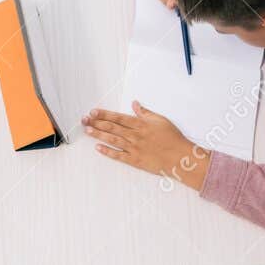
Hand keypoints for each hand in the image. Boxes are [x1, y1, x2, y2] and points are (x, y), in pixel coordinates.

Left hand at [82, 102, 209, 188]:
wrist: (180, 157)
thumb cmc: (172, 138)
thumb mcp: (160, 120)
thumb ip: (145, 113)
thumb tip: (135, 104)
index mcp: (141, 124)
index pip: (118, 118)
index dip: (104, 114)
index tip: (93, 111)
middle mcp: (135, 135)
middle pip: (112, 128)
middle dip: (97, 123)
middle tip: (84, 120)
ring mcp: (134, 148)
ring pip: (112, 140)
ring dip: (99, 135)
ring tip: (88, 130)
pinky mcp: (134, 160)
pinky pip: (118, 156)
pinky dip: (107, 152)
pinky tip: (98, 148)